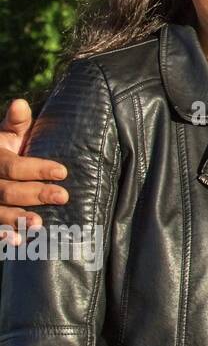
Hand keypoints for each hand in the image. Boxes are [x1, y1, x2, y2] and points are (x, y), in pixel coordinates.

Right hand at [0, 99, 68, 243]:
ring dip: (16, 218)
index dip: (37, 169)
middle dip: (35, 194)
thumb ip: (16, 124)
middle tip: (63, 196)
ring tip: (39, 223)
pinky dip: (2, 235)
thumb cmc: (4, 150)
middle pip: (6, 190)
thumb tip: (20, 103)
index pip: (13, 166)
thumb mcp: (6, 136)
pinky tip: (18, 241)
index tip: (63, 172)